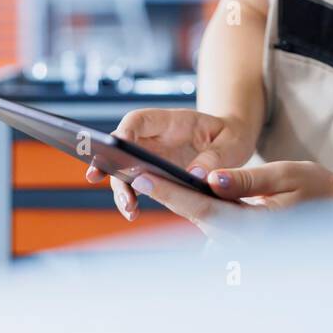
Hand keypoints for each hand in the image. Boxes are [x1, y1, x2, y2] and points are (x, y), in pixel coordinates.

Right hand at [84, 108, 255, 223]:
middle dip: (110, 162)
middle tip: (99, 178)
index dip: (123, 132)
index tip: (114, 147)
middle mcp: (156, 137)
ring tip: (128, 209)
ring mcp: (152, 155)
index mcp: (173, 121)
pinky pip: (136, 184)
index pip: (139, 120)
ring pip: (125, 168)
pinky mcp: (154, 173)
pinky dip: (132, 197)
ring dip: (120, 187)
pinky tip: (133, 212)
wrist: (233, 142)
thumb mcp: (233, 142)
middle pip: (123, 146)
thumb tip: (195, 175)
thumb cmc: (231, 135)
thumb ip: (216, 157)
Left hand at [126, 158, 332, 242]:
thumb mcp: (286, 175)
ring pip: (204, 223)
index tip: (144, 178)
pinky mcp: (245, 247)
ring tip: (156, 179)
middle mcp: (245, 244)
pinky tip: (191, 193)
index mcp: (253, 226)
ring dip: (184, 203)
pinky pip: (215, 228)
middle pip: (196, 217)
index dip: (170, 193)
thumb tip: (211, 181)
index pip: (202, 209)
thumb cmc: (321, 190)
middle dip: (168, 195)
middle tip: (137, 172)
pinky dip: (202, 211)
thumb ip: (247, 181)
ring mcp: (244, 249)